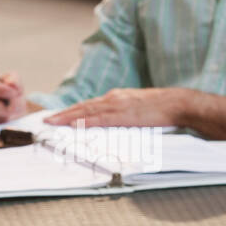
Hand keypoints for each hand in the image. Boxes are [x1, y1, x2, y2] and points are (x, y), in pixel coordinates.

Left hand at [43, 87, 188, 127]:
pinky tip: (74, 125)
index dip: (72, 111)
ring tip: (53, 122)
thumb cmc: (162, 109)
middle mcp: (113, 98)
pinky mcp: (123, 114)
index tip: (58, 116)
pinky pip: (99, 119)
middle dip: (64, 114)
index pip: (89, 105)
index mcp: (116, 98)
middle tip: (47, 120)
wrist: (178, 103)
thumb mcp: (138, 109)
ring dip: (68, 117)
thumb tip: (112, 126)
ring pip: (87, 111)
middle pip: (83, 106)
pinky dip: (85, 121)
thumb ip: (124, 115)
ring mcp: (117, 105)